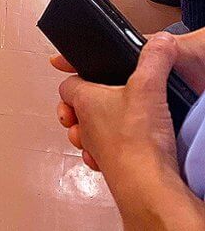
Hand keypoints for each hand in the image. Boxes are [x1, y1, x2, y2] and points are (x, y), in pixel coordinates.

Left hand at [52, 34, 178, 185]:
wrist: (147, 188)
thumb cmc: (138, 141)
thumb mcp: (149, 87)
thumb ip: (155, 59)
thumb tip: (161, 42)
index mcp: (85, 101)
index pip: (68, 84)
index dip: (77, 76)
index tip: (87, 74)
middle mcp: (86, 127)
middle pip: (76, 111)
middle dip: (86, 105)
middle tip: (101, 99)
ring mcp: (98, 150)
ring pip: (89, 136)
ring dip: (99, 129)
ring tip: (117, 122)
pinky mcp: (114, 169)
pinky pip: (106, 157)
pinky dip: (114, 151)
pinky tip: (131, 145)